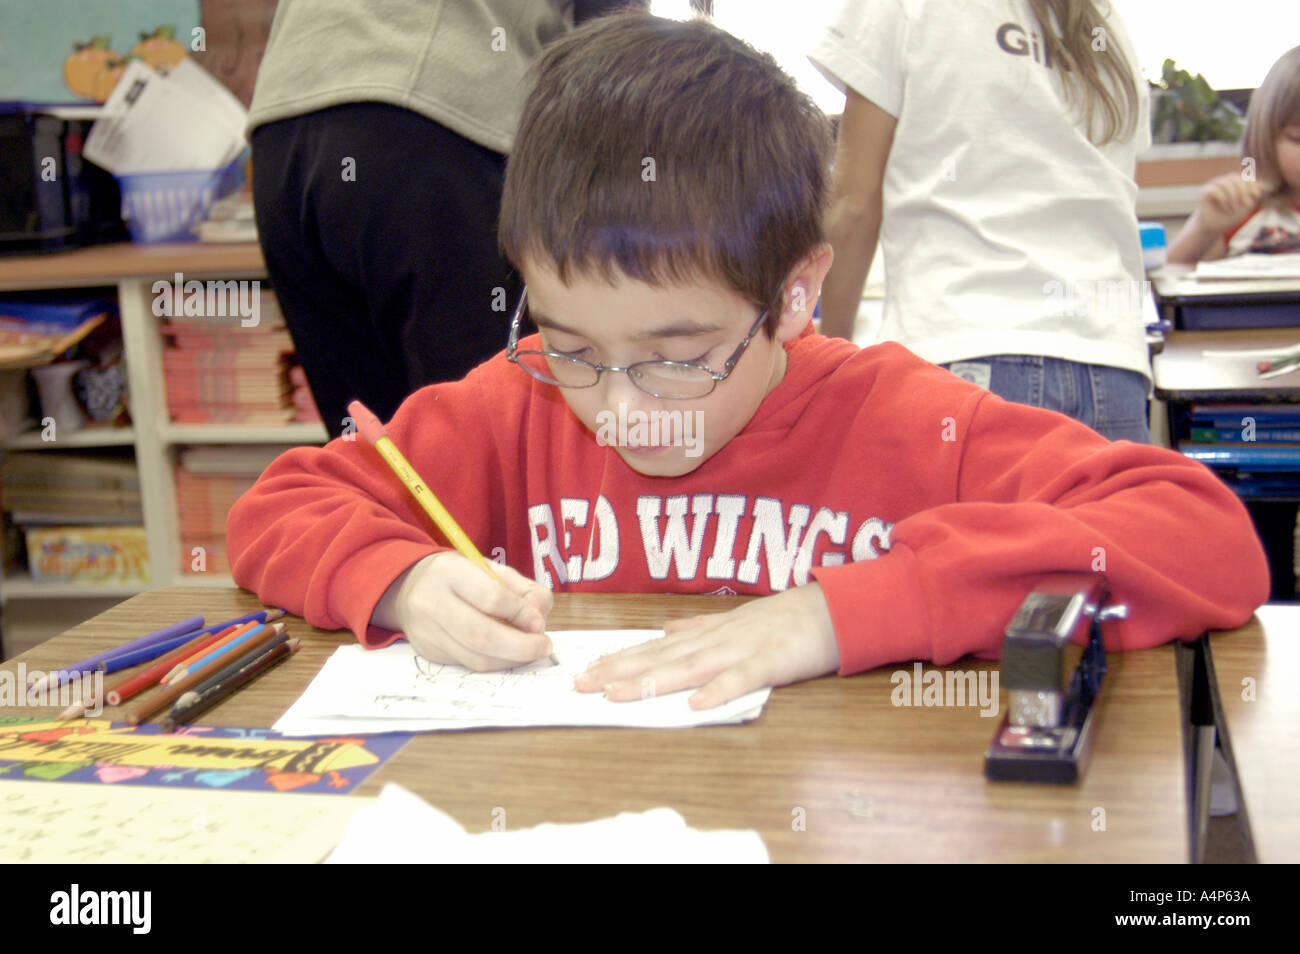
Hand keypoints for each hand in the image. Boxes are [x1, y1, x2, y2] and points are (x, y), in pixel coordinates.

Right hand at [379, 552, 553, 669]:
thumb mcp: (489, 569)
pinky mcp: (428, 652)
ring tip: (531, 652)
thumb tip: (539, 619)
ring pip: (475, 657)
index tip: (539, 623)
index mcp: (449, 572)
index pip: (491, 597)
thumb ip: (521, 590)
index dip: (521, 614)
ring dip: (511, 660)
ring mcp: (427, 631)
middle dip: (520, 646)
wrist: (407, 587)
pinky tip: (509, 655)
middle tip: (543, 646)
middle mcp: (432, 602)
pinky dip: (495, 662)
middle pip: (481, 634)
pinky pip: (468, 664)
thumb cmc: (458, 577)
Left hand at [573, 584, 840, 708]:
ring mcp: (743, 649)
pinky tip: (696, 705)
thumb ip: (700, 627)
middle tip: (582, 684)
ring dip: (652, 680)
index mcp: (709, 633)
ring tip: (617, 693)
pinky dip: (719, 690)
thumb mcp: (736, 620)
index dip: (621, 658)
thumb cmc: (786, 619)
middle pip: (662, 656)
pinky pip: (743, 678)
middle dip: (620, 670)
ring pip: (690, 666)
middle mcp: (717, 639)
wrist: (834, 607)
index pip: (656, 647)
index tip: (586, 670)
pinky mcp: (773, 662)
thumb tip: (666, 629)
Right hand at [1194, 173, 1269, 235]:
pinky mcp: (1205, 191)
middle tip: (1247, 204)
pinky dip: (1223, 199)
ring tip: (1233, 208)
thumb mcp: (1246, 205)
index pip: (1244, 177)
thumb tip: (1267, 184)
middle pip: (1235, 178)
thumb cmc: (1230, 217)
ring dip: (1233, 196)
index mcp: (1233, 184)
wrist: (1214, 228)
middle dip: (1244, 190)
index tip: (1257, 195)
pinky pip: (1216, 190)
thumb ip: (1254, 194)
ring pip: (1226, 182)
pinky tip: (1225, 208)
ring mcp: (1213, 185)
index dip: (1252, 184)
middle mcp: (1223, 182)